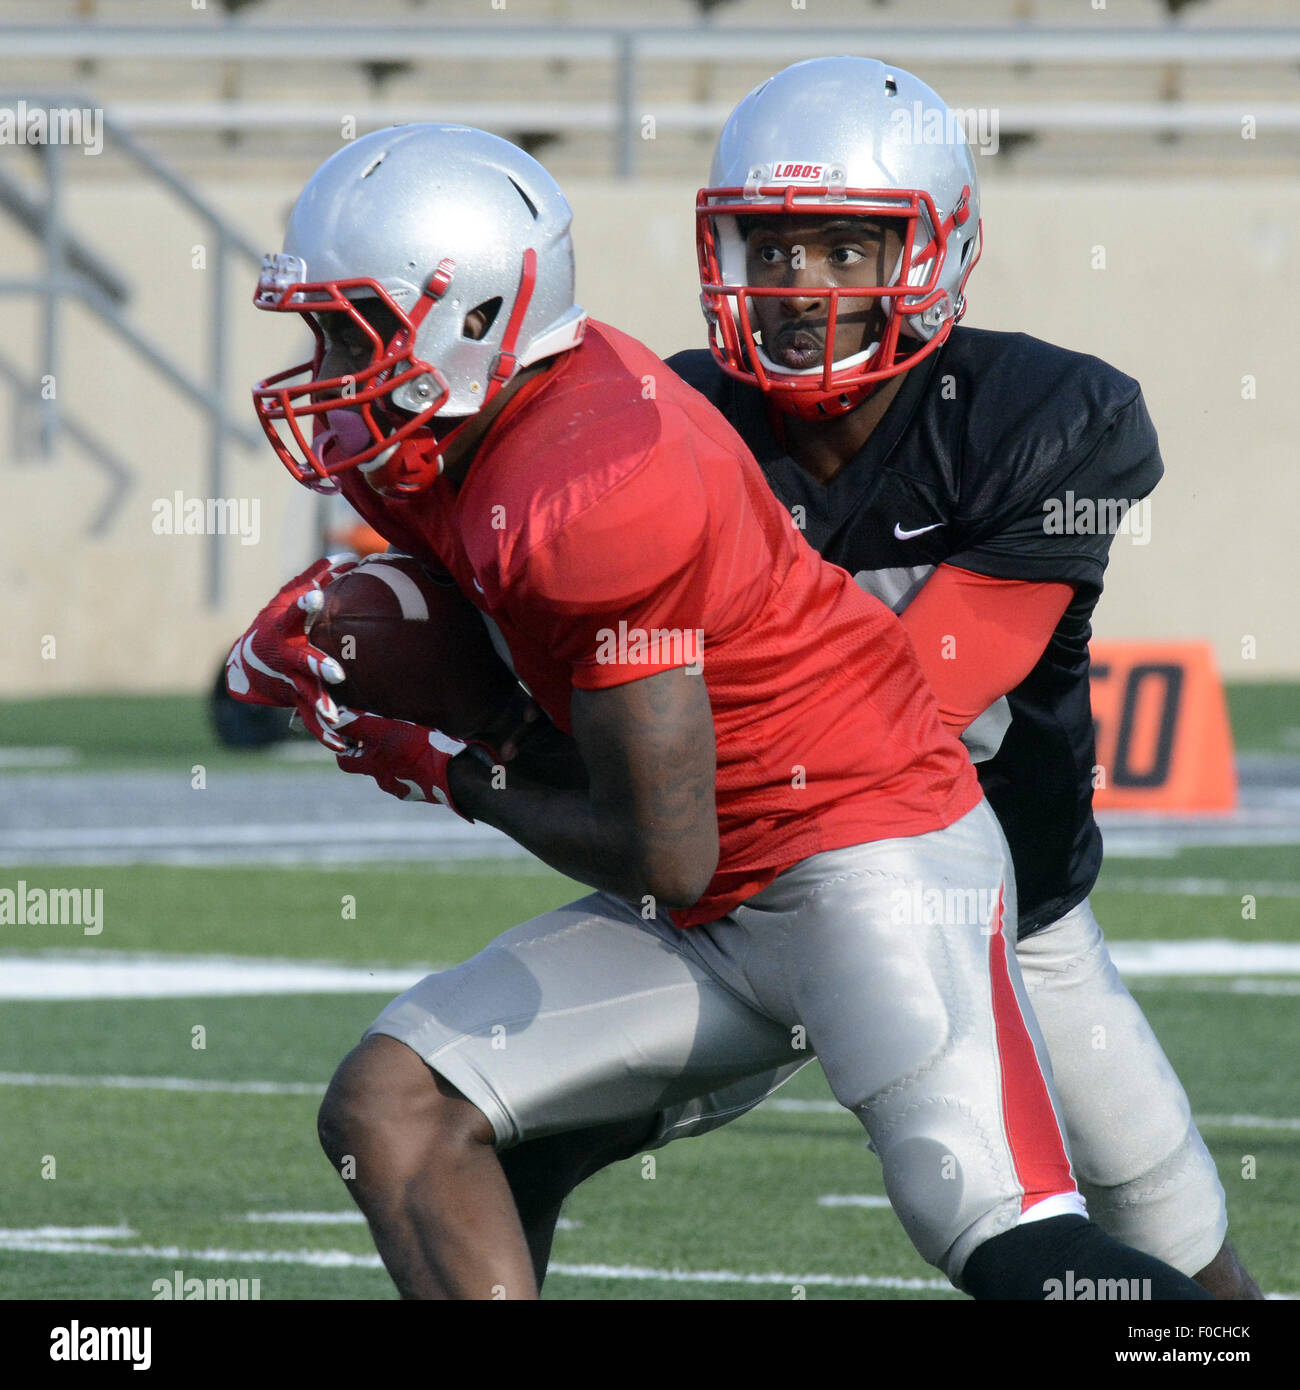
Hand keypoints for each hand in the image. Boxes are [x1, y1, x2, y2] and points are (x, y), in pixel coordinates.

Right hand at [224, 554, 356, 751]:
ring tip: (336, 715)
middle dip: (317, 665)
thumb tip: (349, 556)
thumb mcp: (288, 596)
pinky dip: (324, 735)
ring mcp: (288, 680)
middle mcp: (285, 656)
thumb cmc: (274, 623)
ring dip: (320, 704)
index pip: (294, 612)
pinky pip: (310, 720)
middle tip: (336, 672)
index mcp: (284, 628)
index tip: (317, 596)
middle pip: (301, 661)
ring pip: (305, 694)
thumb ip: (317, 576)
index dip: (304, 604)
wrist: (248, 661)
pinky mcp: (294, 699)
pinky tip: (342, 747)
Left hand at [332, 710, 480, 820]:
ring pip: (393, 770)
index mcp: (374, 767)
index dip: (345, 745)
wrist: (454, 775)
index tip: (354, 731)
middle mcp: (386, 782)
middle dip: (374, 749)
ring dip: (396, 756)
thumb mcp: (386, 730)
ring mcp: (406, 789)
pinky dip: (413, 765)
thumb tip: (335, 718)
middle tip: (385, 731)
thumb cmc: (419, 750)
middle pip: (371, 765)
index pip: (345, 761)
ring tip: (410, 740)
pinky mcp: (425, 790)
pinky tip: (426, 754)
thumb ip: (360, 724)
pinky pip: (412, 776)